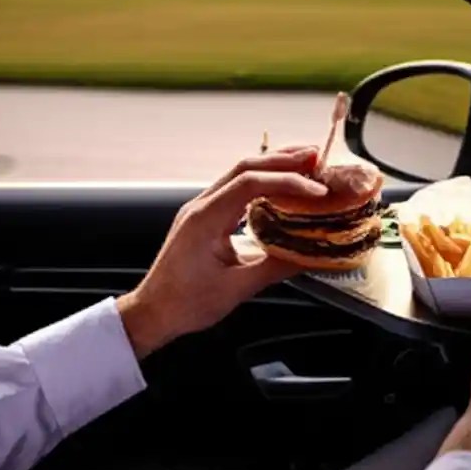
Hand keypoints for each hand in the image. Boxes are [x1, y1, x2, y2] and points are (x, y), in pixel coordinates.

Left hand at [117, 146, 326, 358]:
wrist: (154, 312)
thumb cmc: (185, 303)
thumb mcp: (237, 288)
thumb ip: (276, 267)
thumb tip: (311, 256)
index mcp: (205, 219)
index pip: (250, 183)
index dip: (287, 181)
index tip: (315, 189)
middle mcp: (201, 207)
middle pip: (245, 167)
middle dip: (283, 159)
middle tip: (315, 157)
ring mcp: (201, 210)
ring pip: (240, 174)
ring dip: (273, 166)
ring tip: (304, 164)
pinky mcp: (205, 218)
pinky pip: (235, 189)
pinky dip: (262, 182)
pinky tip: (280, 187)